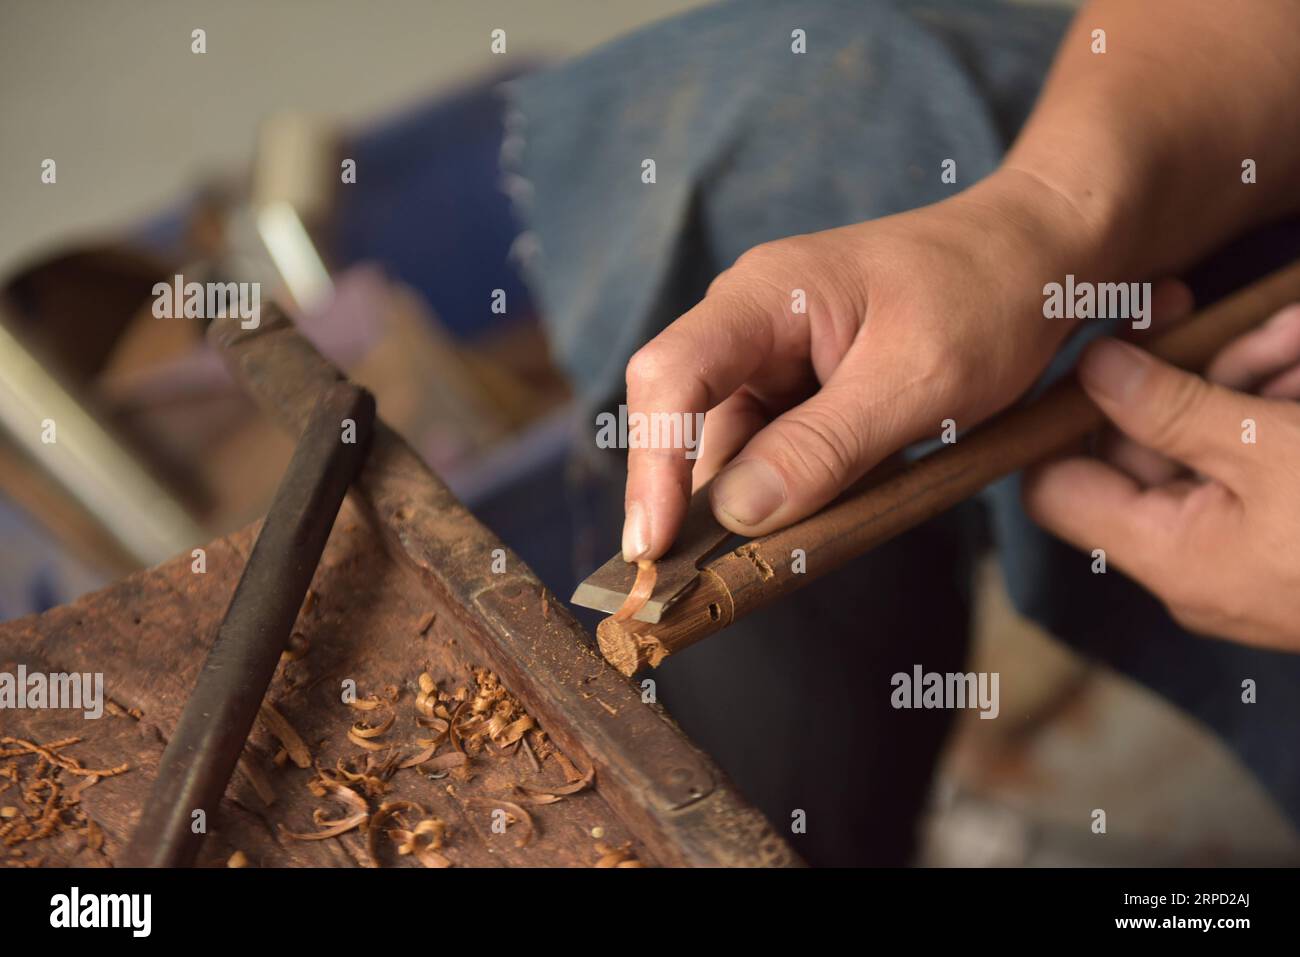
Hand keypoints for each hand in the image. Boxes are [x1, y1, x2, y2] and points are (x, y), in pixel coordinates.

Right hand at [620, 169, 1111, 560]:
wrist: (1039, 255)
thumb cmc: (987, 295)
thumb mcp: (917, 380)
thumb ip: (824, 446)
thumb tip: (736, 512)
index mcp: (764, 295)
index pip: (670, 377)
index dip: (650, 466)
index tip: (652, 550)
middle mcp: (749, 321)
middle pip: (683, 419)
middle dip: (688, 502)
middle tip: (700, 586)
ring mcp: (771, 356)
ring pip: (727, 446)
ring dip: (748, 505)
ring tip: (787, 554)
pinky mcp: (798, 388)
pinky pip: (768, 451)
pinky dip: (784, 494)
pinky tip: (816, 522)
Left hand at [1023, 305, 1299, 649]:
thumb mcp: (1271, 450)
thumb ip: (1173, 409)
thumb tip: (1094, 368)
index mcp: (1169, 552)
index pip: (1056, 491)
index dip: (1059, 420)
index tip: (1091, 353)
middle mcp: (1194, 556)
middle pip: (1144, 447)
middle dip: (1187, 372)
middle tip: (1208, 313)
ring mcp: (1245, 545)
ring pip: (1215, 438)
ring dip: (1249, 373)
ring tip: (1291, 331)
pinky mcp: (1290, 526)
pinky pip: (1265, 453)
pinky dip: (1283, 399)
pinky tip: (1298, 341)